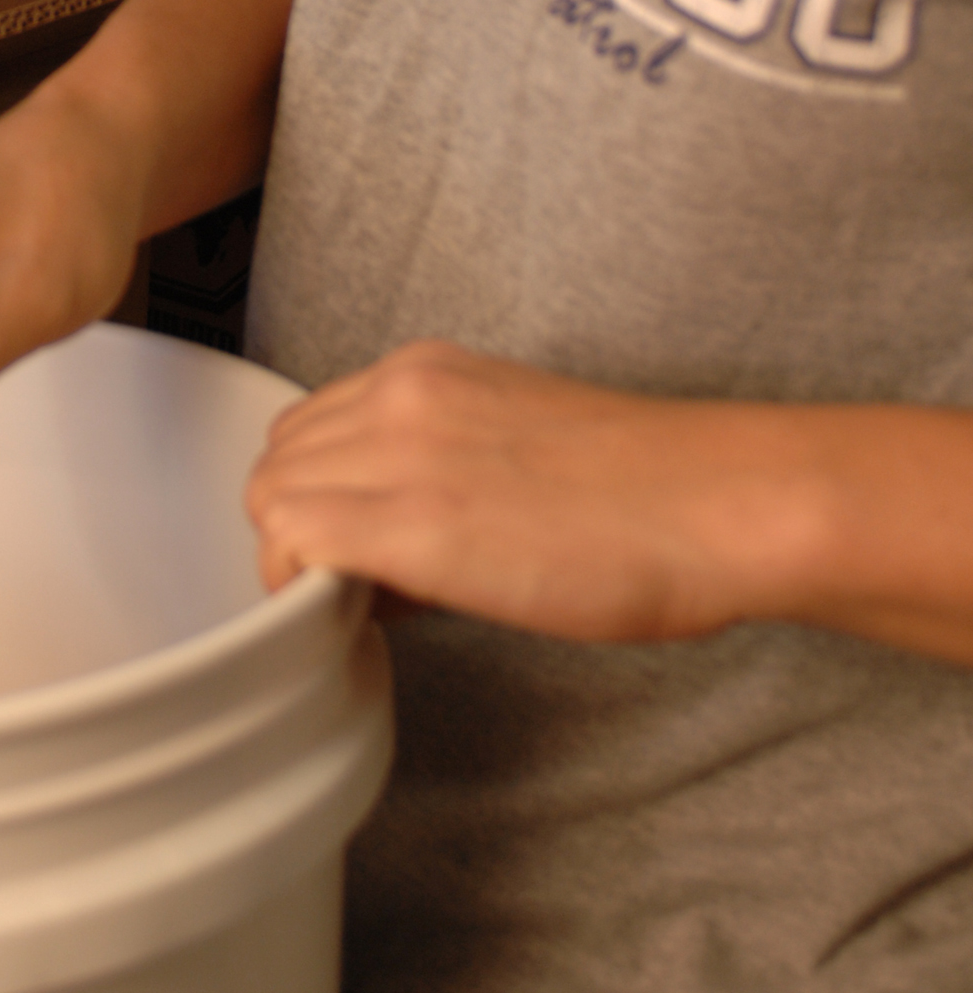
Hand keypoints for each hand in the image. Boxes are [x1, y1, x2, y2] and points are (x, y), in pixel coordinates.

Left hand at [244, 341, 814, 642]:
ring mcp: (402, 451)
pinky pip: (294, 543)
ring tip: (379, 606)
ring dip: (303, 561)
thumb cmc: (651, 495)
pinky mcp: (416, 521)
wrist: (720, 504)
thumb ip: (437, 470)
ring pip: (272, 501)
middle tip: (365, 591)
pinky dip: (306, 587)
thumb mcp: (516, 446)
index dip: (325, 500)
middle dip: (303, 532)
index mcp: (425, 372)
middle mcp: (400, 394)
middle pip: (278, 465)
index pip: (310, 431)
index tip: (365, 551)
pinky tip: (373, 620)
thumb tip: (384, 547)